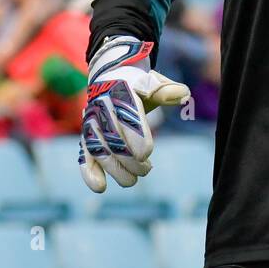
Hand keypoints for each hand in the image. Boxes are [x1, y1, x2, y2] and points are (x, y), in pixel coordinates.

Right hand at [78, 35, 189, 192]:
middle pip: (114, 140)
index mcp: (121, 93)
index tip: (146, 154)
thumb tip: (183, 94)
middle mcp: (103, 109)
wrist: (109, 80)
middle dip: (129, 160)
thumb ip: (165, 90)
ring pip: (100, 151)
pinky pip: (84, 155)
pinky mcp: (86, 138)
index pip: (127, 118)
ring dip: (116, 170)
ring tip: (132, 181)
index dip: (136, 138)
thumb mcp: (151, 82)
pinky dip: (89, 172)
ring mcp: (92, 124)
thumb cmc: (137, 85)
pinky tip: (100, 187)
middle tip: (146, 170)